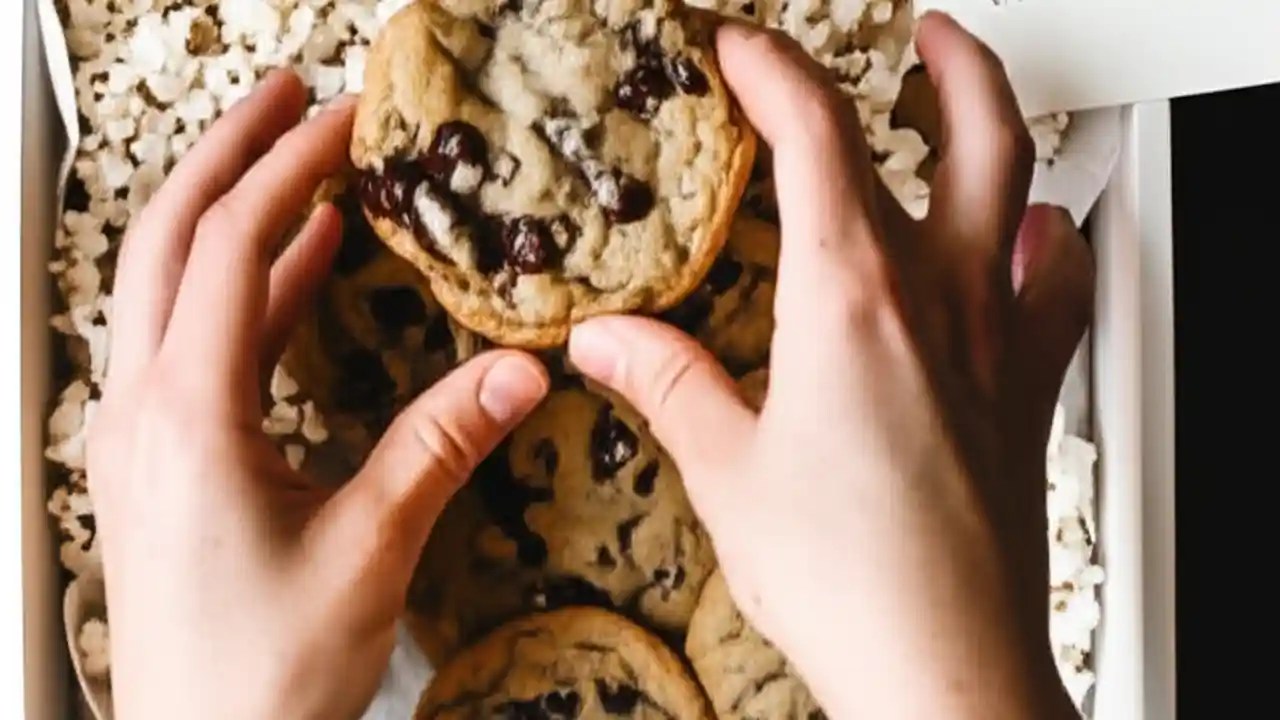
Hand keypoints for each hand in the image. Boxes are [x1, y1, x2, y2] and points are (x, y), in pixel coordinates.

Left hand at [86, 70, 547, 719]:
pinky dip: (244, 293)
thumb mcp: (368, 552)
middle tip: (287, 96)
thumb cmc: (263, 675)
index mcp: (186, 418)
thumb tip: (520, 367)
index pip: (232, 248)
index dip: (289, 169)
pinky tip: (297, 274)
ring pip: (168, 286)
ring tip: (291, 163)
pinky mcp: (161, 461)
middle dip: (228, 155)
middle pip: (168, 240)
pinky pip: (192, 345)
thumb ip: (440, 445)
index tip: (346, 119)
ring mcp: (143, 435)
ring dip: (228, 214)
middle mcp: (143, 411)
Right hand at [568, 14, 1091, 719]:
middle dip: (941, 60)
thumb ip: (668, 385)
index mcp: (850, 298)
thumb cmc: (846, 577)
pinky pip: (1059, 292)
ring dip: (997, 130)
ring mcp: (996, 342)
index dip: (773, 71)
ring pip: (1023, 192)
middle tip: (916, 30)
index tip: (737, 48)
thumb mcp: (725, 471)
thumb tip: (609, 340)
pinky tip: (1034, 243)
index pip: (817, 134)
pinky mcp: (1023, 394)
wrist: (945, 666)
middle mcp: (937, 300)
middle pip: (966, 130)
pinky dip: (1049, 246)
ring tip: (967, 112)